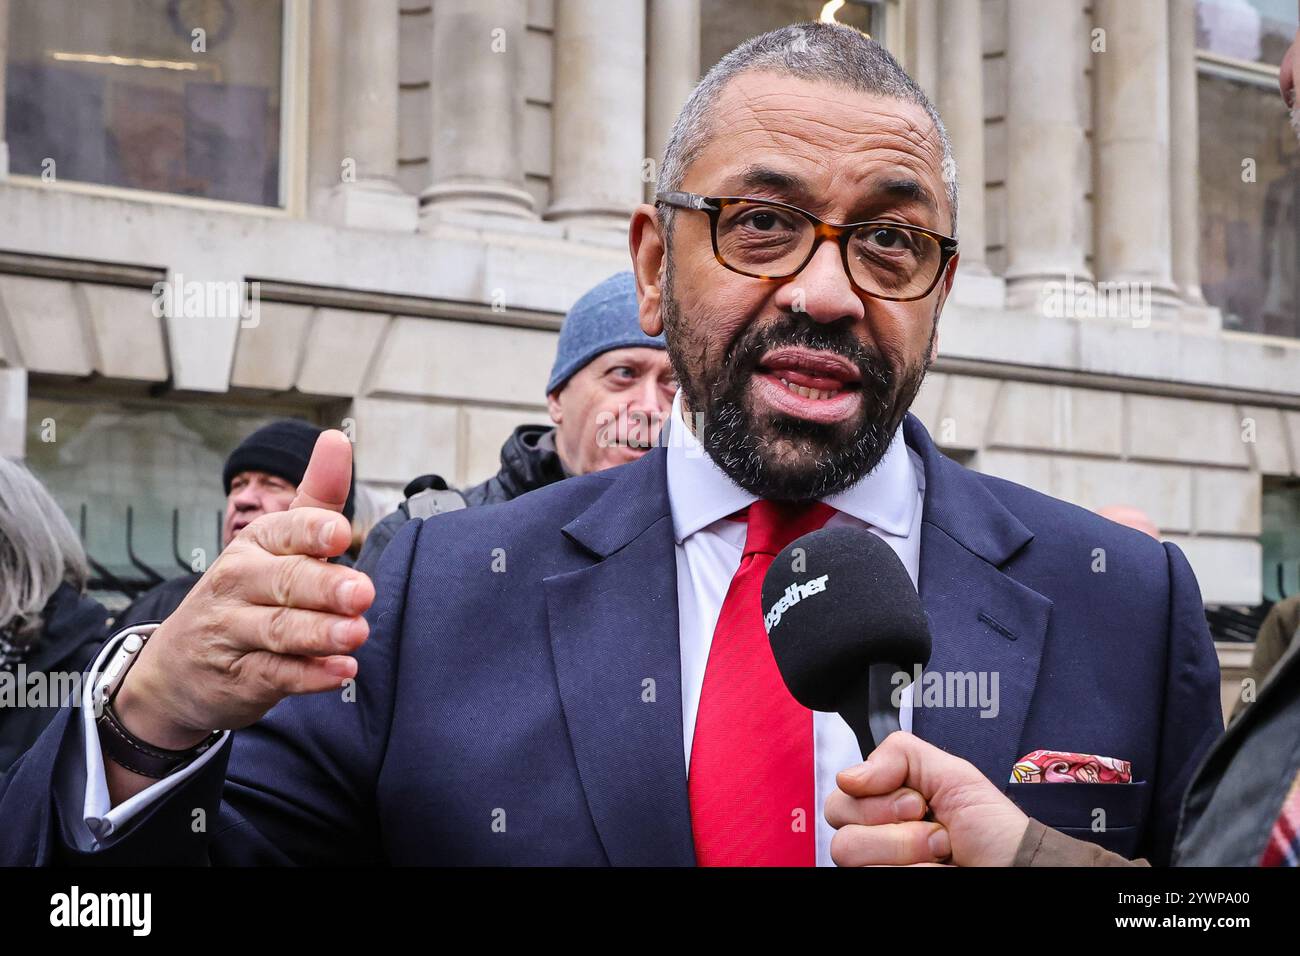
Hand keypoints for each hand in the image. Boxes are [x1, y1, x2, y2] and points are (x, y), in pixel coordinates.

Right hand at [110, 431, 373, 766]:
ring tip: (358, 633)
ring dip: (320, 633)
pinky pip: (274, 675)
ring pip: (278, 630)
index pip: (283, 532)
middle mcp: (238, 585)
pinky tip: (341, 672)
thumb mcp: (275, 543)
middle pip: (284, 583)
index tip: (341, 533)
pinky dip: (308, 676)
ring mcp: (233, 633)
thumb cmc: (245, 593)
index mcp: (253, 545)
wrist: (176, 668)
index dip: (311, 532)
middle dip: (324, 588)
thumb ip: (315, 498)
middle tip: (362, 593)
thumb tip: (338, 438)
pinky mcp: (238, 678)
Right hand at [825, 731, 1029, 866]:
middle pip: (839, 819)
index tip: (918, 801)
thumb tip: (848, 775)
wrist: (1016, 869)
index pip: (843, 791)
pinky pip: (875, 874)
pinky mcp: (884, 883)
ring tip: (940, 851)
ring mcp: (880, 863)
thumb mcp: (954, 773)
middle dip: (893, 822)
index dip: (880, 796)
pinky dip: (914, 871)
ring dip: (905, 849)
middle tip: (931, 823)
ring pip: (850, 851)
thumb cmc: (994, 830)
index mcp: (886, 801)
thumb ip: (899, 754)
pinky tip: (935, 870)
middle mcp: (877, 832)